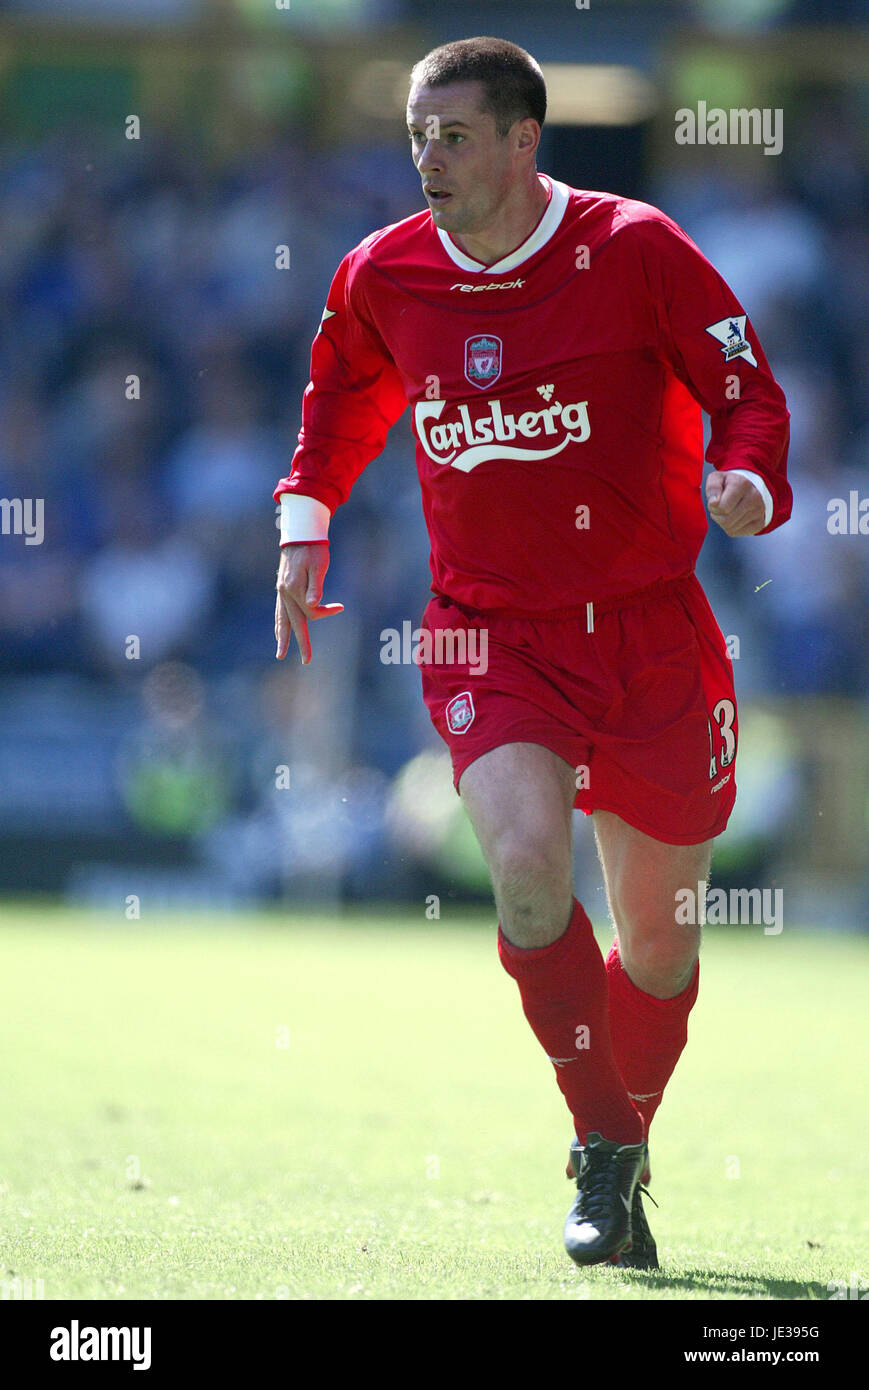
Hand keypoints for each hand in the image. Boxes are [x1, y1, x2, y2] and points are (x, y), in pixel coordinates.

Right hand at [275, 543, 342, 664]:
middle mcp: (284, 592)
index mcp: (294, 588)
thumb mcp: (318, 565)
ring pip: (281, 620)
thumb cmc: (314, 549)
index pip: (311, 611)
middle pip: (294, 623)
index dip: (326, 612)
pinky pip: (279, 612)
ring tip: (280, 654)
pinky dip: (279, 624)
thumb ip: (316, 586)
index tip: (340, 607)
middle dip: (301, 642)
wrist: (300, 534)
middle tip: (307, 661)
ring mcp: (281, 592)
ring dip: (282, 637)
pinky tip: (279, 632)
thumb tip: (313, 606)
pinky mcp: (282, 589)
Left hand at [705, 471, 765, 536]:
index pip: (722, 507)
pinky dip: (730, 528)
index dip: (713, 507)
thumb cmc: (728, 485)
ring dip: (723, 522)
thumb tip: (714, 503)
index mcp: (742, 484)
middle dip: (717, 516)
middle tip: (720, 508)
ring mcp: (759, 511)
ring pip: (730, 528)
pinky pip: (736, 533)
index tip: (716, 501)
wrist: (747, 489)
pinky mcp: (759, 523)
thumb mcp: (716, 479)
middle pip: (726, 520)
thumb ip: (712, 488)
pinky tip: (734, 518)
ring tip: (728, 512)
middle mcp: (754, 497)